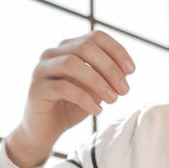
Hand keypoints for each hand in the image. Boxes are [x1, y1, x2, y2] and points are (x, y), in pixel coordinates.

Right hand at [5, 30, 135, 167]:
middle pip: (85, 47)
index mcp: (67, 48)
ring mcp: (41, 69)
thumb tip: (125, 70)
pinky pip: (63, 88)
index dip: (116, 50)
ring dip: (98, 81)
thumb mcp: (94, 90)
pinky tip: (97, 110)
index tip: (132, 71)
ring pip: (72, 64)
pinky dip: (84, 98)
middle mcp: (52, 54)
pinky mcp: (36, 89)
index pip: (95, 37)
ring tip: (113, 99)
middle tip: (125, 90)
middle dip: (110, 68)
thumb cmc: (70, 107)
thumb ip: (106, 78)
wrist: (43, 131)